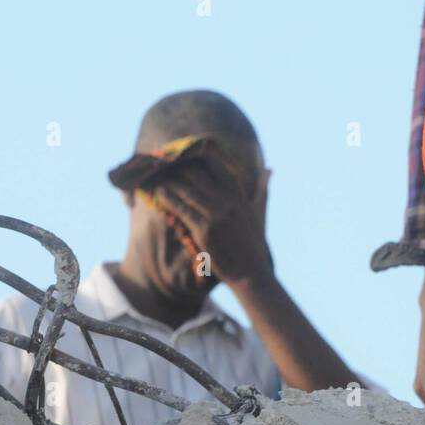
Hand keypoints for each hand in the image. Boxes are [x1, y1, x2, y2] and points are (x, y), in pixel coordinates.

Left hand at [154, 146, 272, 283]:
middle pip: (195, 172)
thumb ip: (261, 189)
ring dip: (167, 181)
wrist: (250, 272)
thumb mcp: (258, 212)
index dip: (195, 153)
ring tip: (154, 176)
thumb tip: (269, 170)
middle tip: (160, 162)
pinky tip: (158, 194)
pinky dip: (168, 200)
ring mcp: (216, 214)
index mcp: (239, 192)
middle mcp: (228, 199)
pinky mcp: (204, 230)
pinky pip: (181, 209)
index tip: (181, 151)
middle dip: (175, 166)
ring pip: (185, 189)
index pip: (214, 161)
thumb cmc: (252, 244)